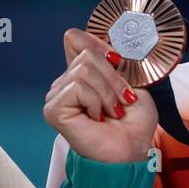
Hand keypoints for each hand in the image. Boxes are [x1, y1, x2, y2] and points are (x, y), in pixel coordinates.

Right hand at [42, 29, 158, 163]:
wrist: (133, 148)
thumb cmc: (135, 121)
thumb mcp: (131, 80)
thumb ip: (112, 58)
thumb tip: (95, 39)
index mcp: (83, 74)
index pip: (75, 39)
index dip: (98, 45)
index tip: (118, 62)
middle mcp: (66, 82)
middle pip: (86, 54)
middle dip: (113, 77)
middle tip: (122, 100)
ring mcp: (57, 95)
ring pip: (84, 69)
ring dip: (108, 92)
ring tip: (113, 111)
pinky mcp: (54, 109)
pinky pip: (77, 87)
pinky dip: (96, 101)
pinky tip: (98, 118)